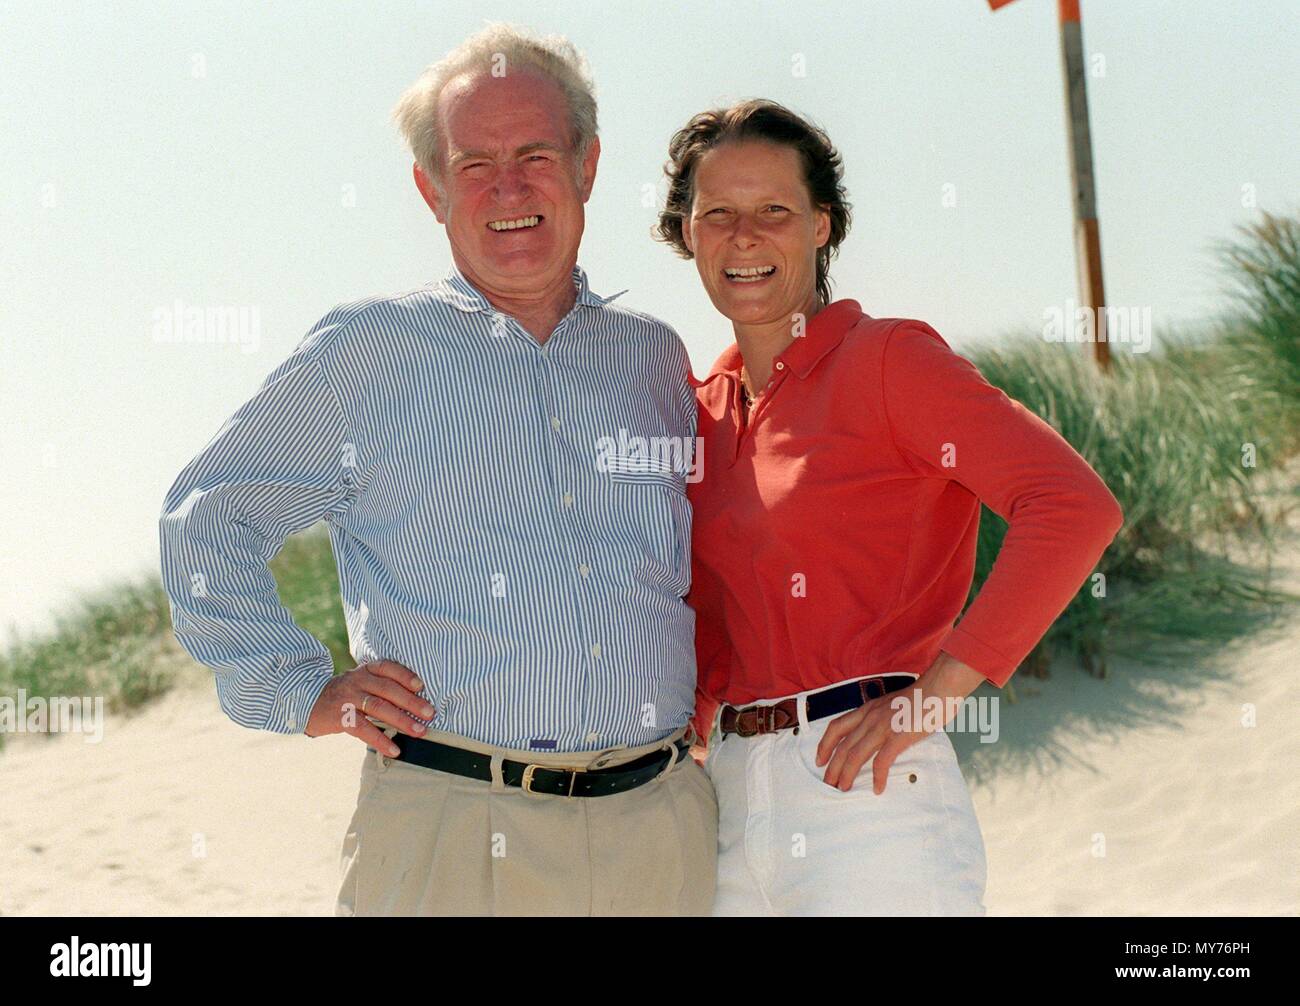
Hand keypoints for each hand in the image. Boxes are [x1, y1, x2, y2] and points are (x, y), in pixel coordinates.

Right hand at [305, 660, 433, 755]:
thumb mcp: (362, 683)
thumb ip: (383, 687)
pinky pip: (363, 729)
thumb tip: (418, 702)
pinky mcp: (340, 717)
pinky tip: (394, 750)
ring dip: (402, 721)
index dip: (405, 676)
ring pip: (378, 707)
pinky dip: (380, 740)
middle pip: (388, 689)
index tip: (421, 686)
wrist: (310, 702)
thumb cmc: (346, 694)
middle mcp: (357, 680)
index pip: (388, 668)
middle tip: (430, 714)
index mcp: (365, 670)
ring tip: (419, 732)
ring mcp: (348, 698)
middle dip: (411, 702)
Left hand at [815, 654, 985, 793]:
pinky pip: (881, 761)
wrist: (937, 688)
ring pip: (855, 755)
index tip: (820, 760)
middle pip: (842, 746)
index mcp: (867, 709)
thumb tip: (877, 735)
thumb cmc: (919, 698)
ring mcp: (882, 727)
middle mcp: (869, 718)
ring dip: (846, 774)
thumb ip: (880, 717)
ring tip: (843, 789)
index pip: (836, 727)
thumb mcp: (890, 704)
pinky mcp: (898, 737)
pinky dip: (877, 777)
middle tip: (828, 784)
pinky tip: (877, 788)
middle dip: (832, 767)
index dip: (824, 745)